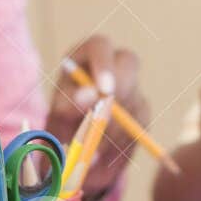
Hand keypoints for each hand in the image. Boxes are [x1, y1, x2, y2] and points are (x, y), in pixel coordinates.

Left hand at [44, 34, 148, 197]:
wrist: (71, 148)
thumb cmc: (60, 122)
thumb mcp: (58, 115)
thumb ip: (69, 106)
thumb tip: (88, 97)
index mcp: (85, 57)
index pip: (99, 46)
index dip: (105, 65)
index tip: (105, 91)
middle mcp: (113, 65)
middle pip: (128, 63)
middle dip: (121, 91)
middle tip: (107, 119)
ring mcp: (131, 87)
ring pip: (134, 100)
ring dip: (115, 128)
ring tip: (91, 151)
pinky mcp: (141, 111)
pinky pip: (140, 126)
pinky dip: (124, 143)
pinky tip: (104, 154)